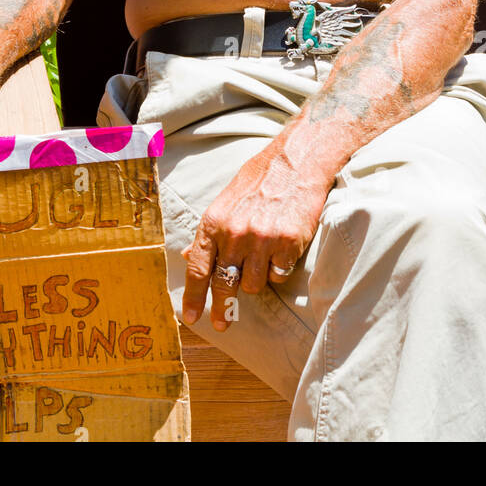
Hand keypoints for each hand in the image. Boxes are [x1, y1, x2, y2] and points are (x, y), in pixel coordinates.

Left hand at [181, 145, 330, 331]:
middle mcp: (235, 232)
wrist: (296, 162)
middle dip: (222, 308)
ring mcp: (262, 239)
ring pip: (253, 285)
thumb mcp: (226, 201)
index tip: (191, 317)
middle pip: (224, 284)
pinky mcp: (287, 244)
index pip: (198, 268)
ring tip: (264, 257)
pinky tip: (282, 250)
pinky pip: (278, 275)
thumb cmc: (259, 180)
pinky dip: (279, 269)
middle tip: (222, 324)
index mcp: (214, 221)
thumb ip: (210, 232)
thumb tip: (189, 255)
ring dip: (257, 278)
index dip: (193, 296)